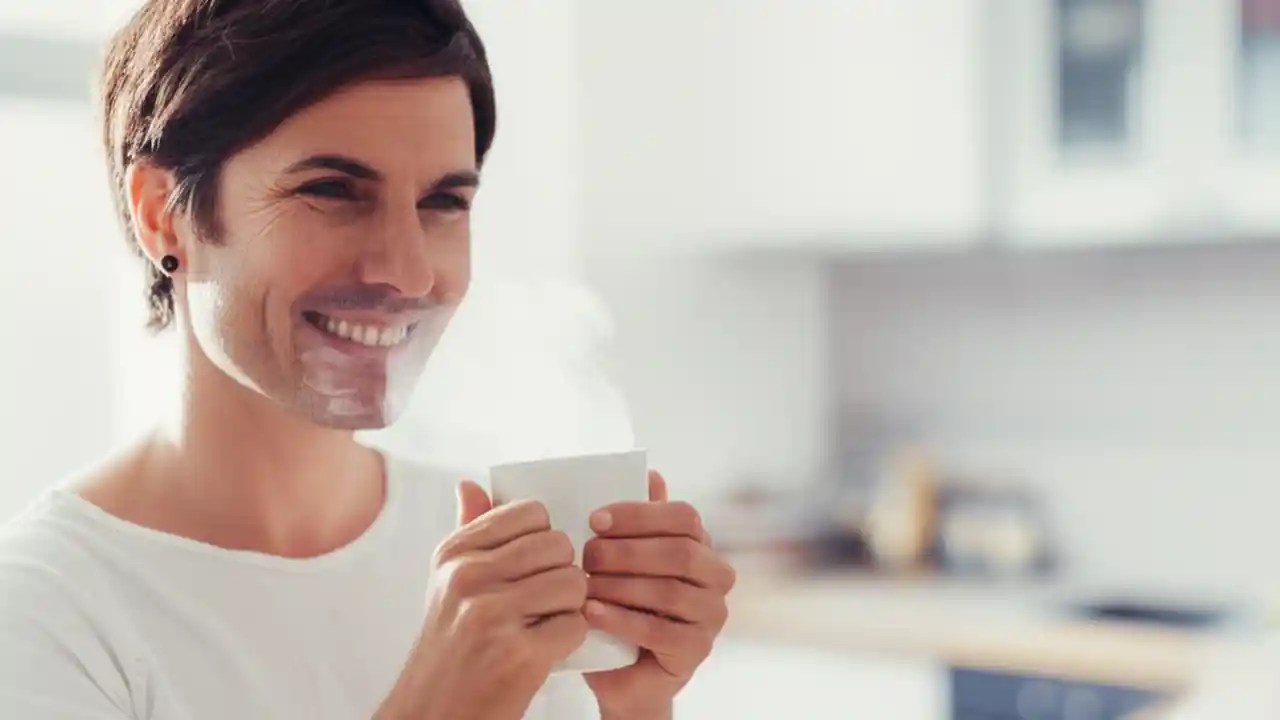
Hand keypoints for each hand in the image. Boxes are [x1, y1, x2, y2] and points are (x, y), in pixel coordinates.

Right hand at [375, 481, 587, 719]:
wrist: (433, 713)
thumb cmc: (449, 647)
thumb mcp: (448, 583)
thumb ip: (468, 532)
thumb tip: (470, 484)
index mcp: (455, 553)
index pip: (530, 513)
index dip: (545, 537)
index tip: (532, 565)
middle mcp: (469, 577)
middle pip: (558, 545)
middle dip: (562, 572)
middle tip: (541, 600)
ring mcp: (492, 615)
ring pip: (573, 582)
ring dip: (570, 606)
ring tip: (544, 623)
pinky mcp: (518, 653)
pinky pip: (575, 624)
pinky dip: (569, 639)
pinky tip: (544, 649)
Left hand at [581, 471, 735, 719]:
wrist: (623, 673)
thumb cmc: (622, 606)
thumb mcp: (624, 560)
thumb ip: (638, 522)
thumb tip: (650, 473)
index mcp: (702, 545)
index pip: (683, 517)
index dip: (639, 514)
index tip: (594, 519)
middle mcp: (716, 577)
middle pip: (679, 552)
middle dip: (627, 551)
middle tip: (585, 555)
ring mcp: (712, 615)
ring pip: (669, 591)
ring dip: (621, 585)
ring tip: (584, 586)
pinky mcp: (697, 650)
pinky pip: (660, 631)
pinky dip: (621, 620)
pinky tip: (592, 613)